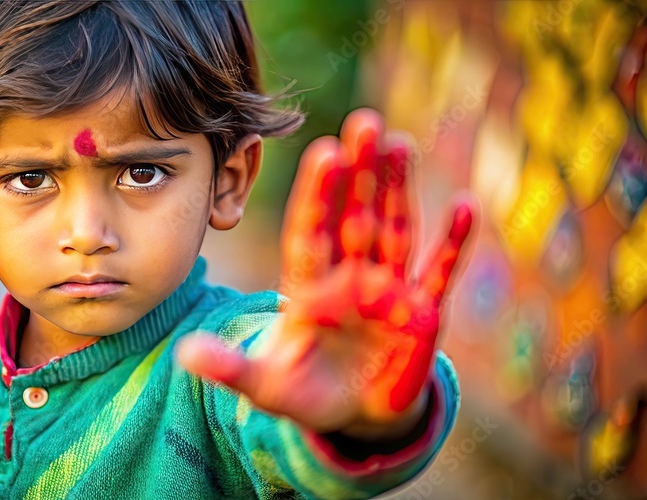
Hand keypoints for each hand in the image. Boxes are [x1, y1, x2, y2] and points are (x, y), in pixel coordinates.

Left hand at [175, 108, 474, 436]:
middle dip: (361, 173)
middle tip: (364, 122)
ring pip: (395, 230)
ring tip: (400, 143)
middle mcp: (350, 279)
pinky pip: (438, 273)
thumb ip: (229, 368)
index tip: (324, 152)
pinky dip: (452, 244)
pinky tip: (463, 205)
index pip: (312, 233)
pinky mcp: (423, 314)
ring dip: (400, 190)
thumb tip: (183, 354)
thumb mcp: (263, 385)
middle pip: (356, 217)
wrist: (352, 414)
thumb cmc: (305, 393)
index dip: (319, 196)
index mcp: (309, 289)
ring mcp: (388, 292)